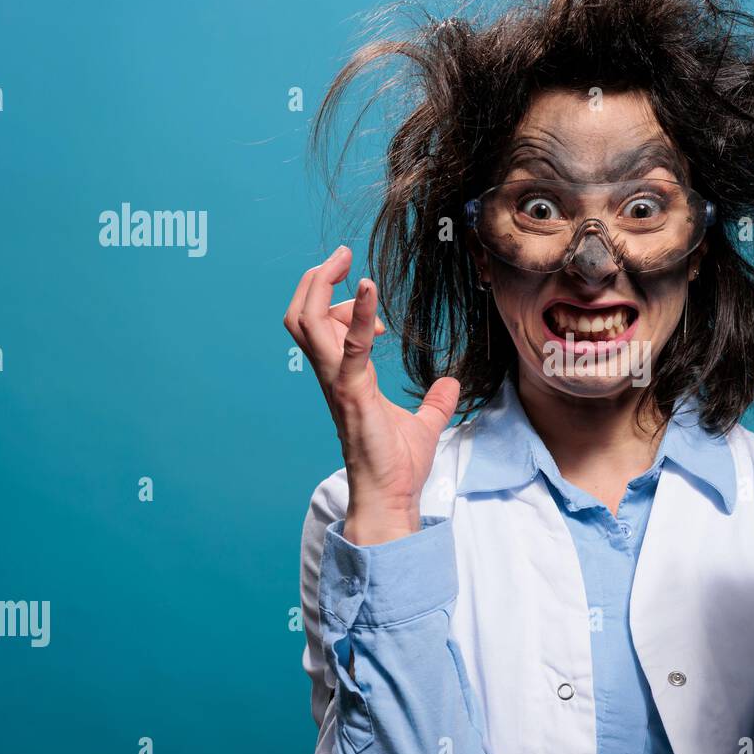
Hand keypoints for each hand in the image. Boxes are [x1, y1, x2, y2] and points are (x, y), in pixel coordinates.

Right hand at [284, 245, 459, 544]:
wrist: (392, 497)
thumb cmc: (397, 466)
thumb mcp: (424, 424)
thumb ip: (435, 402)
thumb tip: (451, 385)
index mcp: (344, 377)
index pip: (321, 326)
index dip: (339, 301)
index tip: (368, 290)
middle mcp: (333, 375)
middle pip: (301, 316)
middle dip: (315, 279)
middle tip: (341, 256)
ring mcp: (338, 383)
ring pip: (307, 323)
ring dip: (321, 285)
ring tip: (345, 262)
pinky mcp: (353, 393)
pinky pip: (350, 346)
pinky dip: (358, 314)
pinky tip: (370, 289)